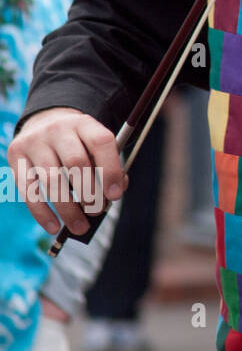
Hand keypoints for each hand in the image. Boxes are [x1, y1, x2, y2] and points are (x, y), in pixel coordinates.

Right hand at [8, 107, 124, 235]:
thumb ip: (109, 167)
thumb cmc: (79, 143)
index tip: (115, 196)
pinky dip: (42, 212)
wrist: (44, 123)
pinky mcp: (16, 157)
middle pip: (76, 162)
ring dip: (68, 208)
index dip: (111, 170)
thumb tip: (114, 194)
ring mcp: (34, 142)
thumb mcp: (96, 146)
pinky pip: (28, 190)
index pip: (101, 142)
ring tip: (81, 227)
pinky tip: (55, 227)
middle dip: (90, 192)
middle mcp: (58, 129)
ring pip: (52, 179)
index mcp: (84, 124)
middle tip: (97, 211)